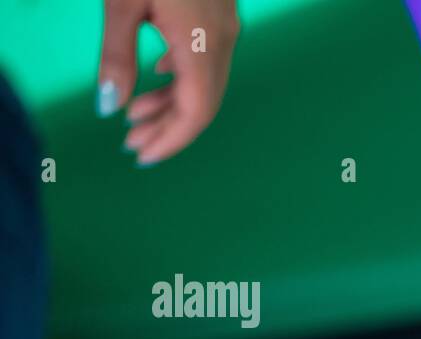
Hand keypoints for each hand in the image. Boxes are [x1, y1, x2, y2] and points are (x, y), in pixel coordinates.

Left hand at [97, 0, 239, 164]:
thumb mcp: (121, 2)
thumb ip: (117, 56)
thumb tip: (111, 106)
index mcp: (202, 42)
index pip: (196, 110)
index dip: (172, 140)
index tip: (144, 157)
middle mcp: (223, 39)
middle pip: (202, 101)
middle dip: (168, 127)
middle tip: (132, 142)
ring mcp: (225, 25)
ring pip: (205, 81)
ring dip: (171, 102)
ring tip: (135, 113)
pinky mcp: (218, 12)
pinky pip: (206, 58)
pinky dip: (181, 77)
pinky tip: (157, 74)